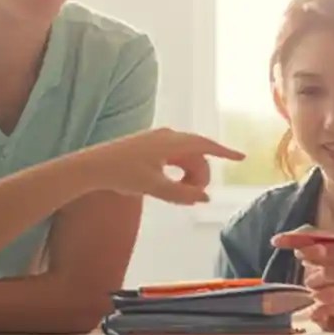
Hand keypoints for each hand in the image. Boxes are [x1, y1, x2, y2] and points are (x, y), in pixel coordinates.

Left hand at [71, 128, 243, 204]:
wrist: (91, 167)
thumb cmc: (123, 175)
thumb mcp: (154, 187)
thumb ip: (182, 194)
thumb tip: (205, 198)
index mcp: (171, 142)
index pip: (206, 146)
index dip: (225, 153)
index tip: (242, 158)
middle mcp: (167, 137)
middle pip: (196, 155)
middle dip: (201, 175)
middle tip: (195, 196)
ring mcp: (157, 140)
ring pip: (184, 157)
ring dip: (187, 175)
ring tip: (179, 194)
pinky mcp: (148, 147)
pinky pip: (172, 157)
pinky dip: (177, 171)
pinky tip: (169, 184)